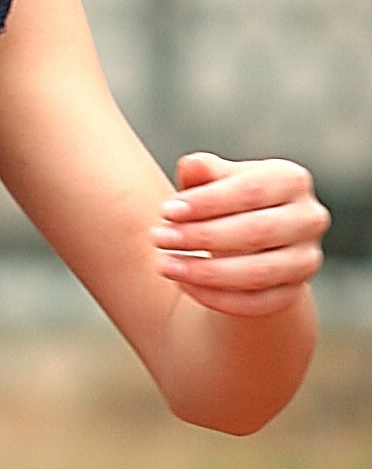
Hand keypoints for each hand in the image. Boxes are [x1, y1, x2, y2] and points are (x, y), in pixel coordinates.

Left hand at [151, 152, 328, 317]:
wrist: (247, 244)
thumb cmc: (227, 202)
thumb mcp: (215, 181)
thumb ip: (205, 172)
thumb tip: (193, 165)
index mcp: (292, 180)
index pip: (252, 190)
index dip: (207, 202)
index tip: (166, 211)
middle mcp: (309, 219)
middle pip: (257, 232)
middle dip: (202, 236)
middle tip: (159, 238)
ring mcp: (305, 259)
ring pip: (257, 273)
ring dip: (205, 272)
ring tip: (164, 265)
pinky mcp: (293, 293)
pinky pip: (255, 303)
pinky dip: (216, 297)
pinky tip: (183, 285)